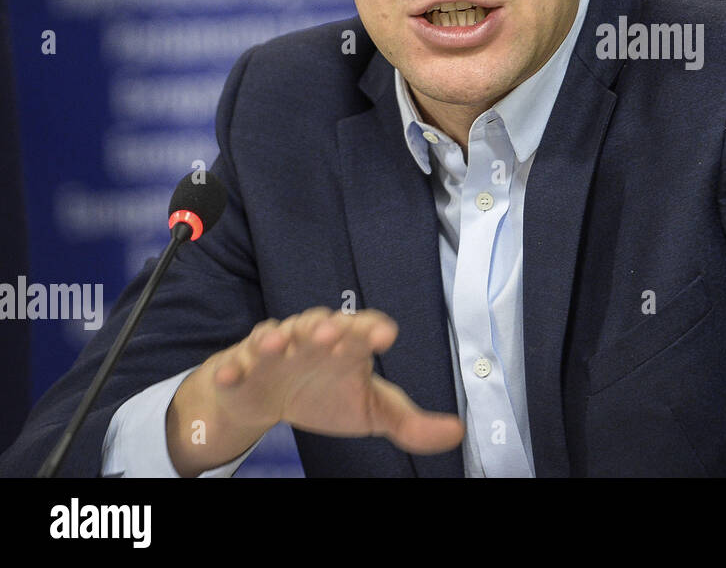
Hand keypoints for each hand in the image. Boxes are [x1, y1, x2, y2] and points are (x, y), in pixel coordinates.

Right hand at [167, 307, 463, 474]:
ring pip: (277, 335)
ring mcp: (275, 351)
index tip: (385, 336)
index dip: (374, 329)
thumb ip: (411, 423)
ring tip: (278, 344)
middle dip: (326, 327)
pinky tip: (235, 374)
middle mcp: (312, 339)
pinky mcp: (243, 368)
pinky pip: (236, 364)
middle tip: (334, 331)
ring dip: (277, 338)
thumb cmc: (326, 394)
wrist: (265, 398)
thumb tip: (457, 432)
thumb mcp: (372, 410)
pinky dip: (235, 368)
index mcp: (348, 345)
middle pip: (320, 325)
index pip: (365, 329)